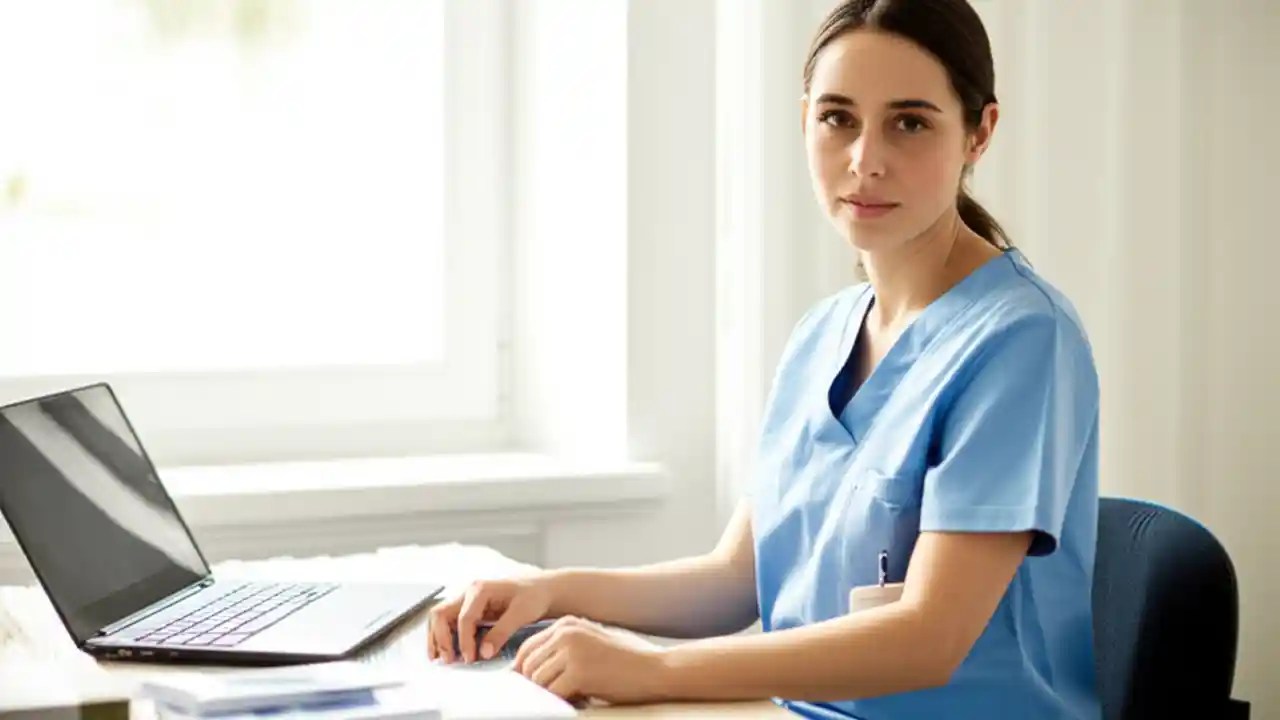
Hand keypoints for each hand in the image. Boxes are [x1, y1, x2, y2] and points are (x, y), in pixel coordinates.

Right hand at [427, 575, 555, 663]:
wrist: (541, 589)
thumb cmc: (533, 596)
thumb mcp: (521, 614)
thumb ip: (501, 632)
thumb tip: (483, 652)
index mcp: (480, 589)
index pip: (463, 618)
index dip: (464, 641)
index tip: (470, 659)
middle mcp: (468, 592)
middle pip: (441, 614)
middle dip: (440, 638)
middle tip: (448, 660)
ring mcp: (466, 600)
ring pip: (440, 617)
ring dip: (437, 638)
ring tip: (440, 659)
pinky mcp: (468, 609)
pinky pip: (448, 621)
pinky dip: (444, 636)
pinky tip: (447, 651)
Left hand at [512, 615, 669, 705]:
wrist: (656, 669)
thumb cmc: (628, 660)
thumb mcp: (592, 643)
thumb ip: (564, 649)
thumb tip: (535, 670)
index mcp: (567, 623)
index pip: (527, 648)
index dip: (523, 670)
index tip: (527, 686)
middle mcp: (566, 633)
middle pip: (528, 666)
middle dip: (536, 685)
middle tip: (554, 695)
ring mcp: (571, 651)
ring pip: (537, 681)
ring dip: (550, 694)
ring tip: (571, 696)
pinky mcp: (578, 672)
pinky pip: (552, 694)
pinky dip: (560, 703)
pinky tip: (579, 700)